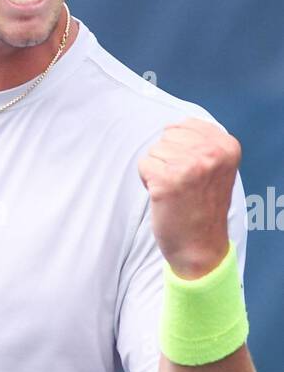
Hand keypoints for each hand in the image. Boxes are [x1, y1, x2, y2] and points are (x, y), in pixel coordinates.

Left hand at [137, 117, 240, 278]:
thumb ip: (202, 143)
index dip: (180, 148)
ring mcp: (190, 166)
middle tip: (181, 184)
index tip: (192, 173)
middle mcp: (212, 153)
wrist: (200, 246)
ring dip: (157, 170)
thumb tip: (171, 125)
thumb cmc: (202, 207)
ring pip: (154, 150)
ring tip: (173, 191)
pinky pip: (144, 165)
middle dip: (167, 158)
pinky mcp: (168, 180)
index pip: (185, 125)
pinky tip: (162, 196)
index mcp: (227, 146)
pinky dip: (147, 181)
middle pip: (168, 136)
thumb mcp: (216, 168)